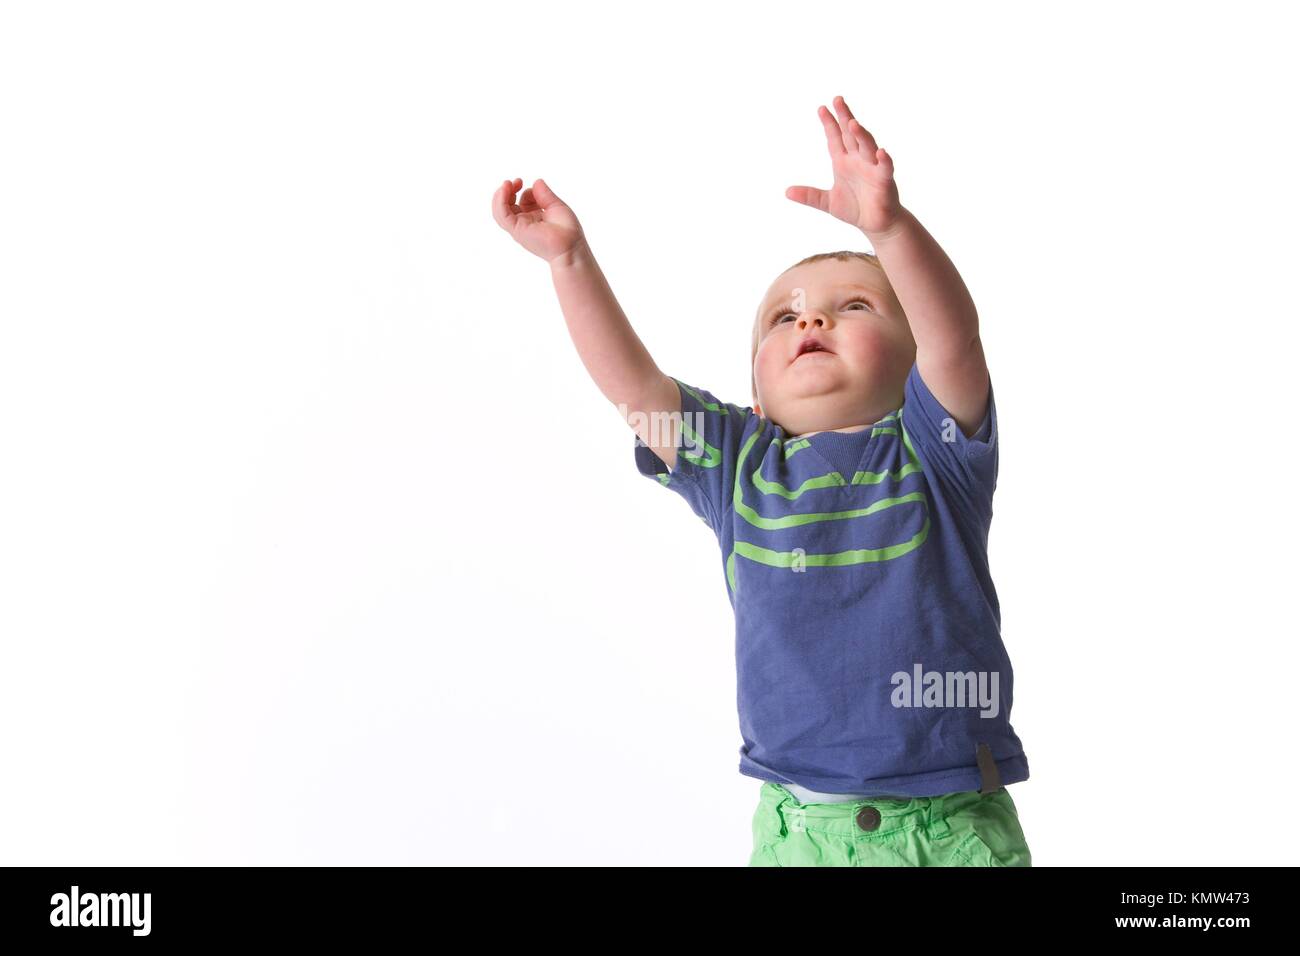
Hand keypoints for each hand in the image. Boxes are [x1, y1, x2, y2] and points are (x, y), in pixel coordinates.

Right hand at [492, 177, 586, 262]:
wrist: (571, 247)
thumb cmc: (568, 231)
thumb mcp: (556, 206)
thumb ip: (544, 194)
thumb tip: (536, 181)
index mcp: (534, 217)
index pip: (522, 201)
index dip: (522, 190)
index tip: (525, 183)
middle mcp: (524, 223)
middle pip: (507, 205)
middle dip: (509, 190)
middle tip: (517, 181)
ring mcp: (519, 227)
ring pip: (499, 210)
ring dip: (500, 195)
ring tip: (508, 184)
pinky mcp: (516, 230)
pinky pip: (502, 214)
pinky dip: (500, 201)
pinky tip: (504, 190)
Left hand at [785, 96, 902, 237]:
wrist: (876, 224)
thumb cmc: (856, 209)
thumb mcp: (827, 202)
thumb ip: (809, 195)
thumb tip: (787, 191)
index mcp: (843, 162)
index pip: (835, 138)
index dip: (829, 124)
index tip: (821, 108)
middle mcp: (858, 160)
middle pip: (851, 135)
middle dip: (844, 118)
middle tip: (837, 100)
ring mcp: (872, 168)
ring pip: (867, 147)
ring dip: (861, 135)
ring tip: (852, 123)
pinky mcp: (884, 181)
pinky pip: (885, 168)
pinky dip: (883, 160)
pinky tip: (880, 152)